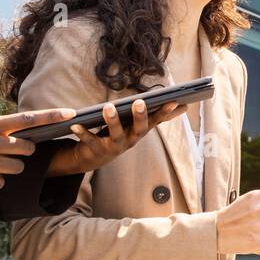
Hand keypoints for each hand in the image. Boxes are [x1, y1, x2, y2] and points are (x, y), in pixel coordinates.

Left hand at [46, 100, 183, 176]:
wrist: (94, 158)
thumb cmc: (120, 135)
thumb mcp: (138, 125)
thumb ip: (159, 116)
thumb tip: (184, 106)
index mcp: (140, 132)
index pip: (156, 121)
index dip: (166, 112)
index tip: (174, 101)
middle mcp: (130, 140)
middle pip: (139, 129)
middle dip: (139, 116)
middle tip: (139, 102)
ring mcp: (114, 147)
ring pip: (116, 135)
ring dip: (112, 121)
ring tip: (108, 107)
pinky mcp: (97, 150)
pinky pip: (89, 141)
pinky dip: (82, 133)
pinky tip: (75, 124)